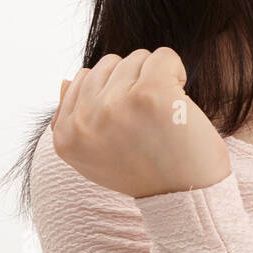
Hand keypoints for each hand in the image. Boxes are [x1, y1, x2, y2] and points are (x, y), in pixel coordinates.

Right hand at [50, 48, 231, 198]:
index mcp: (65, 137)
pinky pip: (163, 56)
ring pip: (136, 58)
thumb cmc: (147, 171)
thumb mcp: (98, 155)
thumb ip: (78, 120)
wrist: (187, 197)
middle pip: (108, 64)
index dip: (113, 92)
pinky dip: (176, 72)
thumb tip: (66, 80)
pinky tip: (179, 100)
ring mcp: (115, 105)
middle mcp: (84, 121)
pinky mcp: (150, 92)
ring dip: (155, 78)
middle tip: (149, 118)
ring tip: (163, 113)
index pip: (81, 80)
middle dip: (132, 82)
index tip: (131, 122)